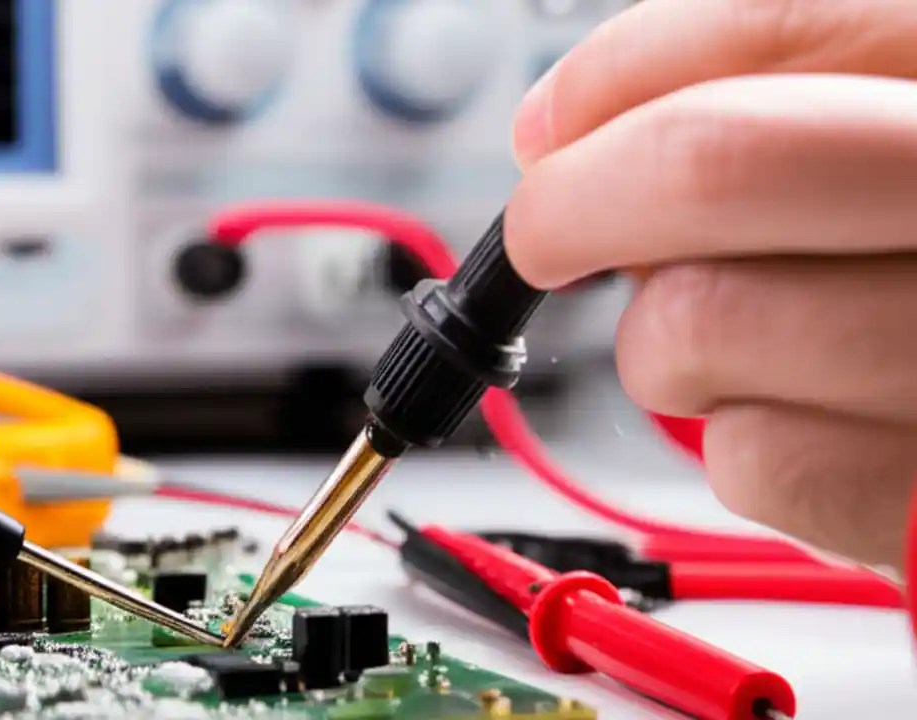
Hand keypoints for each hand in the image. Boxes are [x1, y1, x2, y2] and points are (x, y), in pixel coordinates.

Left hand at [505, 0, 916, 570]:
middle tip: (550, 232)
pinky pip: (752, 462)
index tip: (550, 129)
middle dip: (576, 202)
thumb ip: (757, 89)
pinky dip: (740, 440)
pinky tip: (808, 411)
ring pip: (696, 329)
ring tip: (738, 338)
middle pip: (714, 168)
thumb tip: (558, 125)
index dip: (619, 76)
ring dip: (664, 344)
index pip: (776, 24)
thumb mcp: (886, 121)